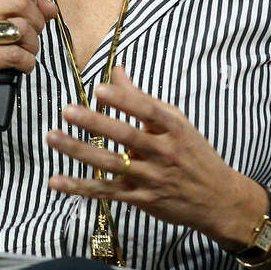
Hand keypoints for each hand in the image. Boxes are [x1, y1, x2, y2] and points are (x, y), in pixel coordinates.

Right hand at [0, 0, 58, 125]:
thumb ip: (20, 9)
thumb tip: (50, 7)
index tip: (30, 3)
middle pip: (20, 1)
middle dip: (36, 21)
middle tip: (30, 35)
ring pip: (21, 28)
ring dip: (32, 44)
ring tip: (24, 51)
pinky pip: (16, 54)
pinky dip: (26, 62)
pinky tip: (19, 65)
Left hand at [44, 65, 260, 243]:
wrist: (217, 198)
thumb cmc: (193, 154)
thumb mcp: (176, 122)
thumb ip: (143, 99)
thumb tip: (117, 71)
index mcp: (174, 129)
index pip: (148, 111)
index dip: (124, 100)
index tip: (100, 89)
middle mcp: (163, 153)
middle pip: (126, 136)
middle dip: (96, 123)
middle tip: (68, 110)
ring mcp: (151, 177)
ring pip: (111, 164)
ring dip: (80, 151)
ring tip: (53, 137)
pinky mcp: (140, 198)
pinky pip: (106, 192)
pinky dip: (80, 188)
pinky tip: (57, 181)